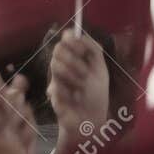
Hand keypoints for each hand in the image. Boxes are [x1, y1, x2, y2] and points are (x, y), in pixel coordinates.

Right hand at [46, 30, 110, 149]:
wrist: (91, 120)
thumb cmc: (96, 96)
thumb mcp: (100, 70)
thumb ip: (93, 50)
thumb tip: (81, 33)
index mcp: (76, 58)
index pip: (67, 38)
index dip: (73, 40)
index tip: (83, 49)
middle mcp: (64, 65)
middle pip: (58, 49)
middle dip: (74, 60)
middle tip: (85, 73)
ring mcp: (56, 78)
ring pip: (55, 64)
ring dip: (72, 75)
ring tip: (81, 87)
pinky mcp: (53, 93)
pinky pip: (56, 86)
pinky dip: (67, 92)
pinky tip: (73, 98)